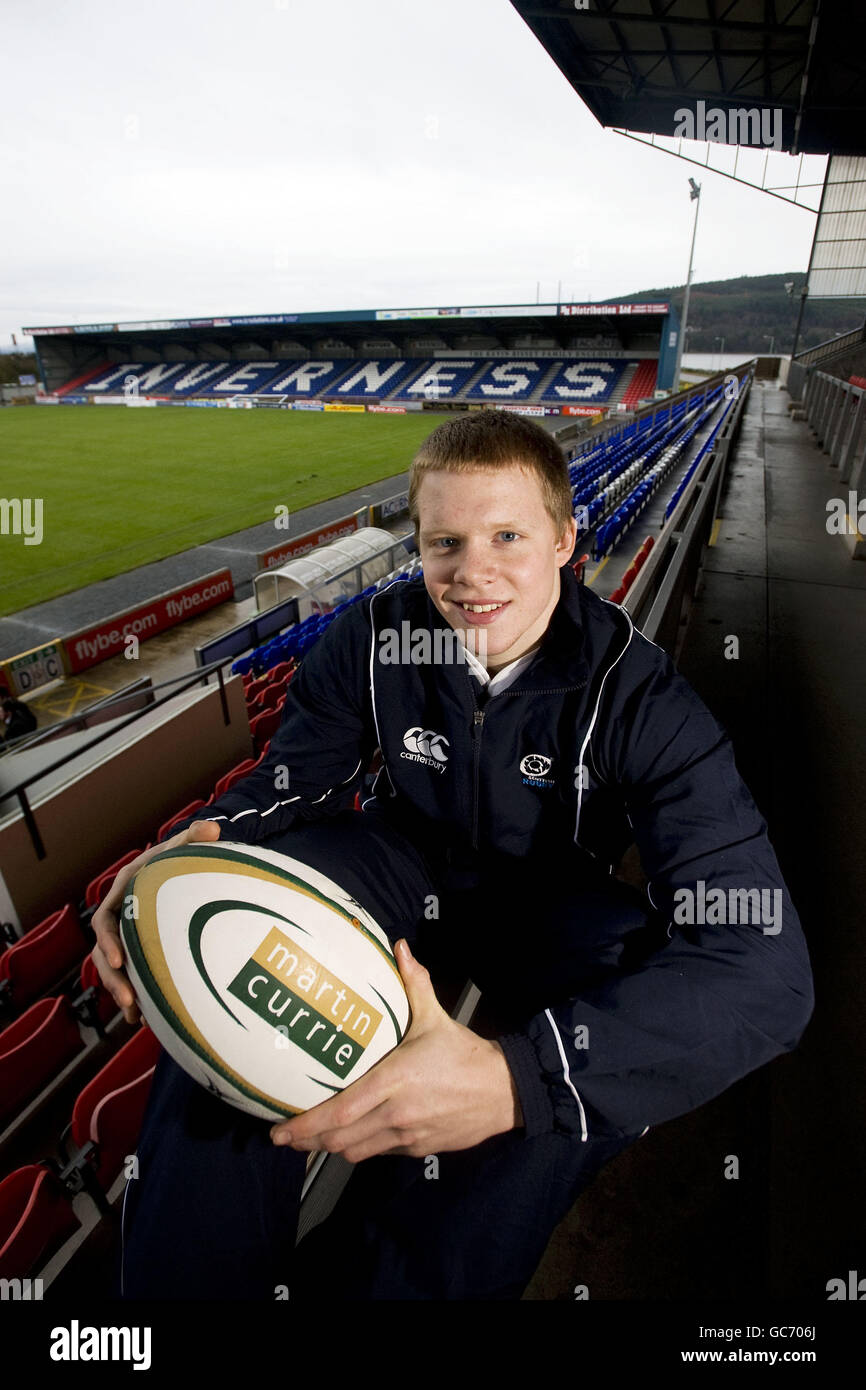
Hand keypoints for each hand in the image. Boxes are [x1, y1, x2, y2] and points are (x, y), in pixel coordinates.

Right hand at [90, 819, 222, 1023]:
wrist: (179, 878)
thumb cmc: (178, 862)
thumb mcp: (184, 849)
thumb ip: (194, 838)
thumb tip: (213, 829)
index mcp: (122, 898)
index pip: (104, 922)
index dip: (108, 942)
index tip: (119, 959)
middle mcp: (120, 921)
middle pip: (104, 955)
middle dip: (114, 979)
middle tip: (129, 1000)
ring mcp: (128, 940)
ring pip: (115, 972)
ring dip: (123, 993)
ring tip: (136, 1016)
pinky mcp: (139, 955)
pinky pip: (132, 980)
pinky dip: (137, 1000)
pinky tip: (145, 1023)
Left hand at [270, 938, 523, 1161]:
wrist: (505, 1091)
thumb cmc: (465, 1054)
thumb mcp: (435, 1017)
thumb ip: (414, 983)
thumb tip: (399, 947)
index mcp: (394, 1080)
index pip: (340, 1111)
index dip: (306, 1125)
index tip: (280, 1130)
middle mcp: (396, 1113)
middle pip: (340, 1139)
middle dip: (307, 1141)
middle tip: (283, 1137)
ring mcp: (407, 1135)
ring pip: (356, 1152)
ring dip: (330, 1149)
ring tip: (309, 1142)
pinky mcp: (419, 1149)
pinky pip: (380, 1153)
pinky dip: (361, 1149)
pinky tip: (352, 1139)